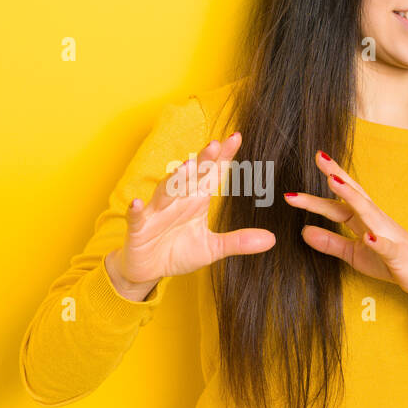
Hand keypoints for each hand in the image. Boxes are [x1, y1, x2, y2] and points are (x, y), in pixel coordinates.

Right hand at [107, 131, 275, 299]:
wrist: (148, 269)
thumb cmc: (178, 252)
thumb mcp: (212, 248)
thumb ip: (239, 241)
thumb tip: (272, 239)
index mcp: (196, 199)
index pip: (211, 173)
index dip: (223, 157)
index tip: (237, 137)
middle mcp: (177, 200)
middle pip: (191, 176)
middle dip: (202, 161)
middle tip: (215, 145)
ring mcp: (156, 212)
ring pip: (165, 191)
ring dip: (174, 180)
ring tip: (185, 168)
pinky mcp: (138, 228)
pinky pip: (136, 217)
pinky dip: (135, 210)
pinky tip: (136, 203)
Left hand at [285, 150, 407, 297]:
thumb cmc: (391, 261)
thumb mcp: (354, 254)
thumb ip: (331, 242)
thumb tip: (304, 231)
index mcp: (363, 220)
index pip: (338, 204)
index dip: (316, 196)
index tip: (294, 188)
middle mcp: (375, 220)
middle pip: (354, 195)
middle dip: (337, 176)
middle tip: (319, 157)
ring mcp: (388, 234)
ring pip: (368, 212)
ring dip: (351, 196)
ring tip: (333, 181)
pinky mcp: (399, 254)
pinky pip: (388, 247)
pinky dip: (378, 242)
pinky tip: (369, 238)